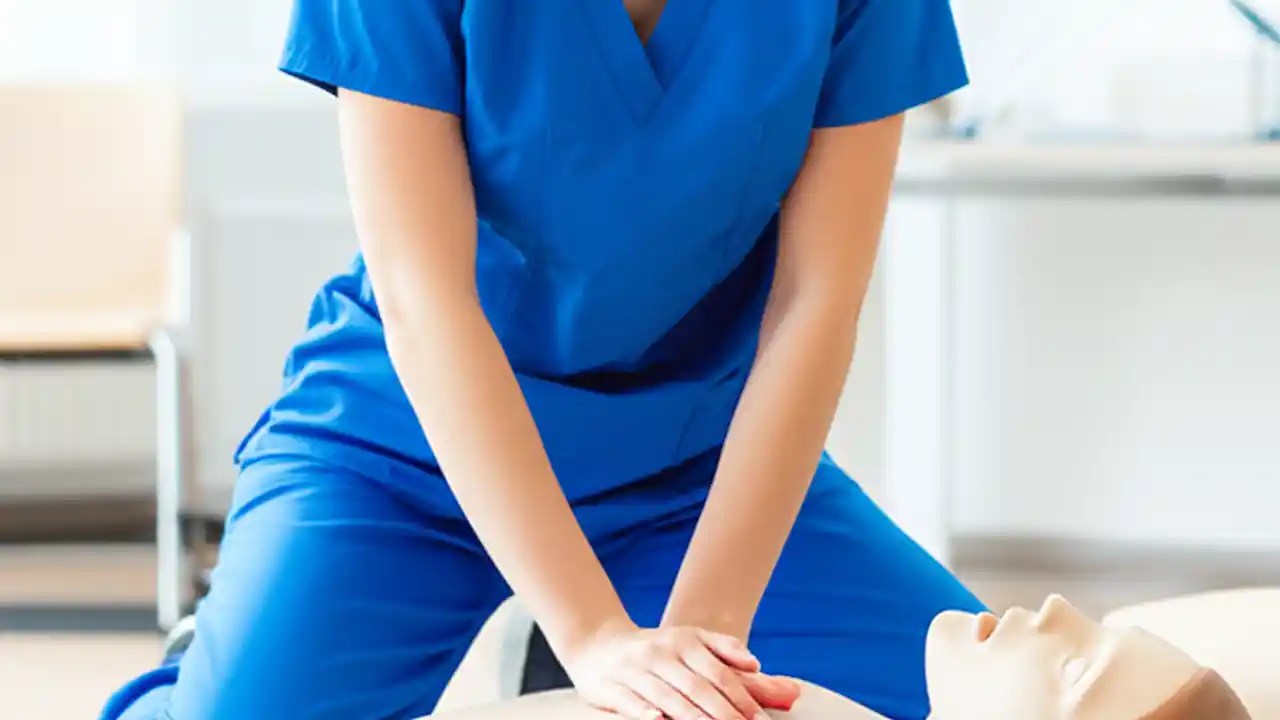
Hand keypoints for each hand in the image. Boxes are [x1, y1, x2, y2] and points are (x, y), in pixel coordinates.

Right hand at [562, 618, 795, 719]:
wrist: (596, 643)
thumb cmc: (654, 648)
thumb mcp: (688, 639)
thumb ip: (723, 648)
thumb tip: (755, 664)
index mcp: (683, 641)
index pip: (717, 673)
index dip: (740, 696)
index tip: (758, 717)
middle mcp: (659, 654)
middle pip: (696, 688)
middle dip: (723, 713)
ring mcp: (634, 671)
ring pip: (668, 699)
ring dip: (692, 719)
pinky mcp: (610, 688)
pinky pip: (631, 704)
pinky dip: (645, 714)